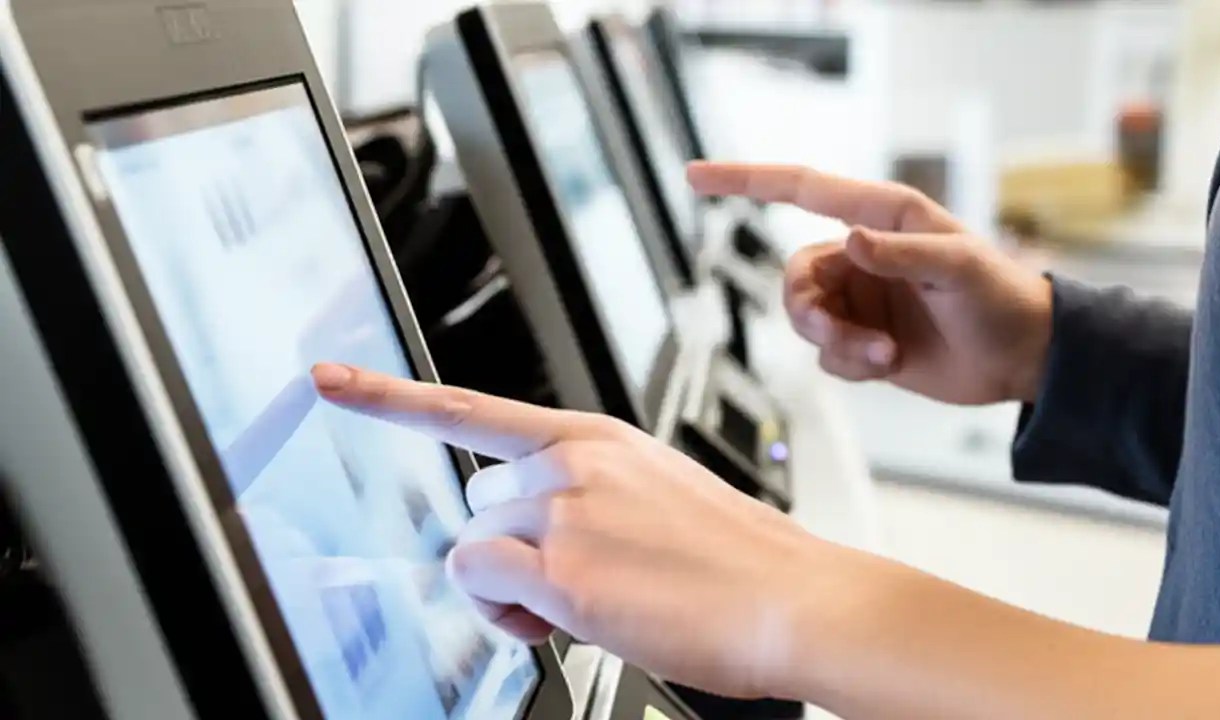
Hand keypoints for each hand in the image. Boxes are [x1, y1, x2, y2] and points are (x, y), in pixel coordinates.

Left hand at [312, 364, 852, 699]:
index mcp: (594, 438)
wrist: (789, 596)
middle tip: (559, 579)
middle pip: (473, 501)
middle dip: (504, 546)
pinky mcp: (563, 572)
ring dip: (505, 586)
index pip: (472, 408)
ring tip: (569, 605)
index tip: (328, 380)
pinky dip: (505, 613)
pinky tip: (559, 620)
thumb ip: (585, 491)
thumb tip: (531, 528)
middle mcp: (571, 465)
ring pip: (472, 546)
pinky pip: (483, 584)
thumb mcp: (656, 490)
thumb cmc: (735, 553)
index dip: (388, 397)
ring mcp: (566, 514)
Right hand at [688, 162, 1052, 404]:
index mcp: (881, 218)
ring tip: (884, 357)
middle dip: (810, 314)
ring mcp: (859, 300)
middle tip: (843, 339)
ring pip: (805, 321)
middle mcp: (861, 254)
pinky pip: (826, 356)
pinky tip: (892, 363)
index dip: (745, 180)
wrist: (1022, 360)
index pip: (801, 189)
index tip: (694, 176)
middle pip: (794, 277)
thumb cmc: (1002, 299)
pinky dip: (851, 365)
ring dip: (837, 345)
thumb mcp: (960, 269)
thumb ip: (903, 254)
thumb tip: (849, 242)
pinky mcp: (862, 341)